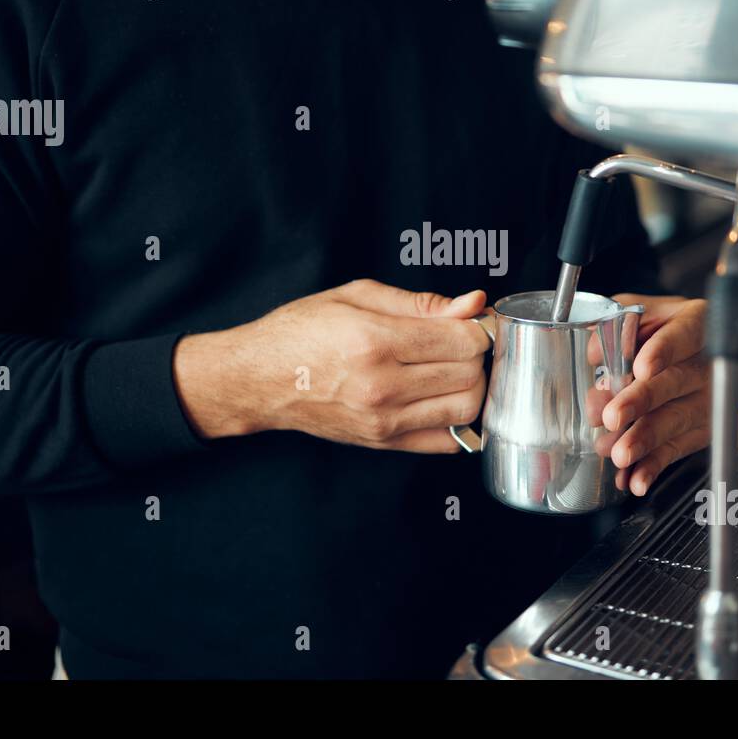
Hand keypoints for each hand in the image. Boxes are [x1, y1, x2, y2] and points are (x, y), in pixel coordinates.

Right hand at [173, 280, 489, 451]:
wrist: (258, 379)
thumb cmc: (301, 331)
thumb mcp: (357, 296)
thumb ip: (421, 302)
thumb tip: (473, 304)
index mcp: (375, 341)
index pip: (463, 341)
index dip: (478, 328)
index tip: (471, 322)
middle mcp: (382, 386)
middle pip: (470, 375)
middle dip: (476, 355)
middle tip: (461, 342)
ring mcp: (383, 420)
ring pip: (466, 409)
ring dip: (471, 386)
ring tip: (453, 369)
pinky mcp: (383, 443)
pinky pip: (447, 441)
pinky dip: (458, 421)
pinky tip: (444, 399)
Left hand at [591, 294, 709, 496]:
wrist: (695, 351)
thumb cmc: (661, 328)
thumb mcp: (639, 313)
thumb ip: (616, 324)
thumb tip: (595, 351)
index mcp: (694, 324)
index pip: (683, 334)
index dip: (663, 350)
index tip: (641, 367)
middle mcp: (705, 364)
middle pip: (675, 383)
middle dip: (641, 402)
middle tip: (612, 416)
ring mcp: (705, 400)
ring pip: (676, 420)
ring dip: (644, 439)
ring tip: (619, 453)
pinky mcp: (699, 431)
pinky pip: (675, 451)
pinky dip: (652, 467)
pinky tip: (635, 477)